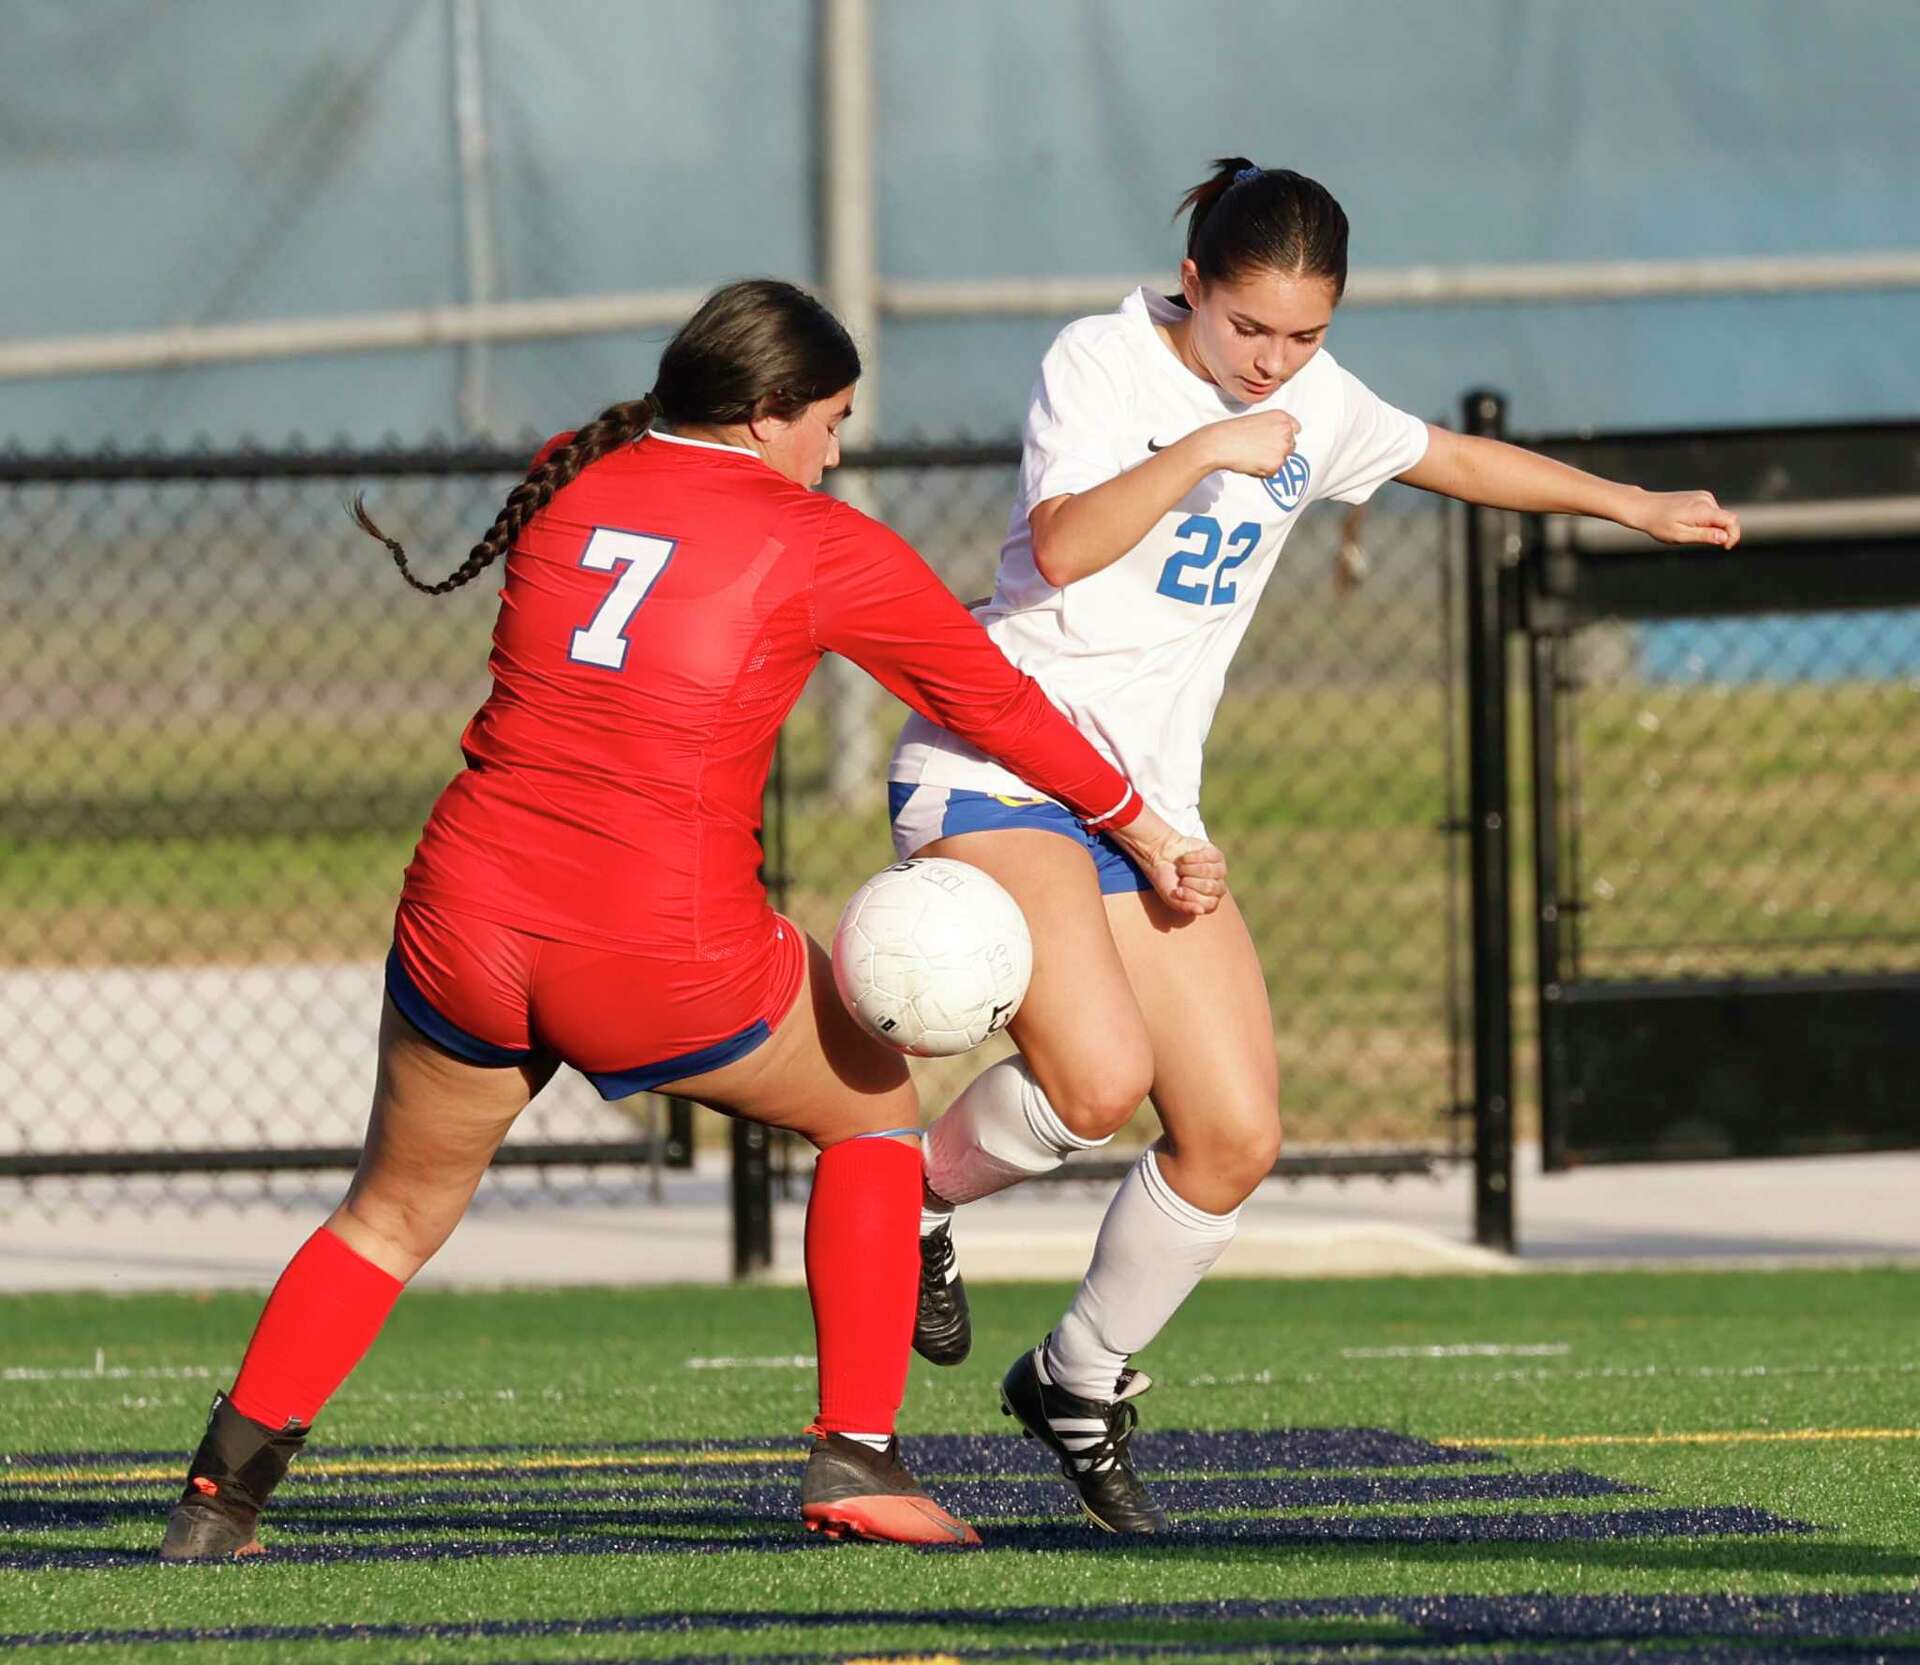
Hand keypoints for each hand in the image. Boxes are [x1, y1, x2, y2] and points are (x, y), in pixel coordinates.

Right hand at [1108, 806, 1227, 917]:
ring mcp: (1218, 871)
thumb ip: (1186, 907)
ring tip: (1182, 866)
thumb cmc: (1164, 877)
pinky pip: (1215, 859)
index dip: (1195, 898)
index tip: (1178, 889)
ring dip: (1196, 869)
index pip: (1210, 905)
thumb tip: (1201, 911)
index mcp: (1205, 900)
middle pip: (1216, 890)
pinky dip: (1198, 857)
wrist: (1159, 854)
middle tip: (1180, 876)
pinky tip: (1186, 856)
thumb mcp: (1170, 896)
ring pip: (1217, 875)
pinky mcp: (1216, 854)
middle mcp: (1215, 887)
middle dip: (1194, 883)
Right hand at [1196, 410, 1300, 479]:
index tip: (1278, 440)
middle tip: (1258, 450)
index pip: (1296, 429)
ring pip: (1282, 461)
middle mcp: (1286, 431)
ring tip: (1252, 454)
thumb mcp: (1258, 421)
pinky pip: (1273, 472)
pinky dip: (1263, 471)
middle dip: (1277, 451)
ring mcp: (1282, 448)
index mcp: (1281, 417)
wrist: (1222, 443)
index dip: (1286, 437)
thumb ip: (1273, 428)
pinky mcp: (1276, 464)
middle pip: (1290, 447)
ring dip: (1269, 462)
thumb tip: (1278, 442)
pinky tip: (1251, 462)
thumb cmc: (1233, 432)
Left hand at [1630, 488, 1740, 548]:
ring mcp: (1703, 496)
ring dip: (1710, 527)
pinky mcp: (1700, 496)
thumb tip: (1724, 538)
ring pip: (1718, 516)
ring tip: (1687, 530)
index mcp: (1702, 509)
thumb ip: (1704, 536)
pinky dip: (1705, 520)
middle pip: (1726, 518)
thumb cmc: (1659, 524)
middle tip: (1696, 540)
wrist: (1644, 507)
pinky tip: (1687, 523)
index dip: (1734, 535)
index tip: (1725, 547)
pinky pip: (1711, 511)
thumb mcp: (1680, 535)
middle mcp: (1706, 499)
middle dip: (1720, 533)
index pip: (1731, 520)